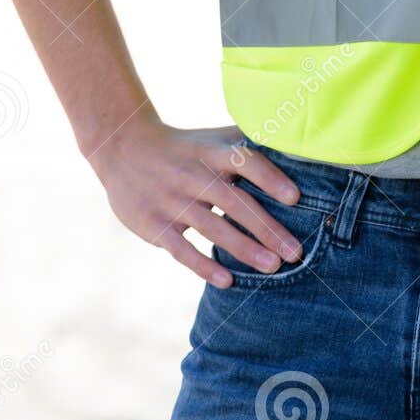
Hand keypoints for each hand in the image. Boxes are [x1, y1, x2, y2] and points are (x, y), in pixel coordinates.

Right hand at [86, 117, 304, 287]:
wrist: (123, 148)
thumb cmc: (184, 147)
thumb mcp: (212, 139)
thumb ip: (248, 142)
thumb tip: (294, 143)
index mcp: (212, 153)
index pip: (245, 161)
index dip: (270, 178)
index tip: (296, 198)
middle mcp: (194, 175)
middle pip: (235, 203)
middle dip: (267, 228)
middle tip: (296, 252)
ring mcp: (173, 201)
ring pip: (213, 229)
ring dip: (245, 249)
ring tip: (273, 268)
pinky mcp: (155, 225)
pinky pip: (183, 250)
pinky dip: (204, 266)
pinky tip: (229, 281)